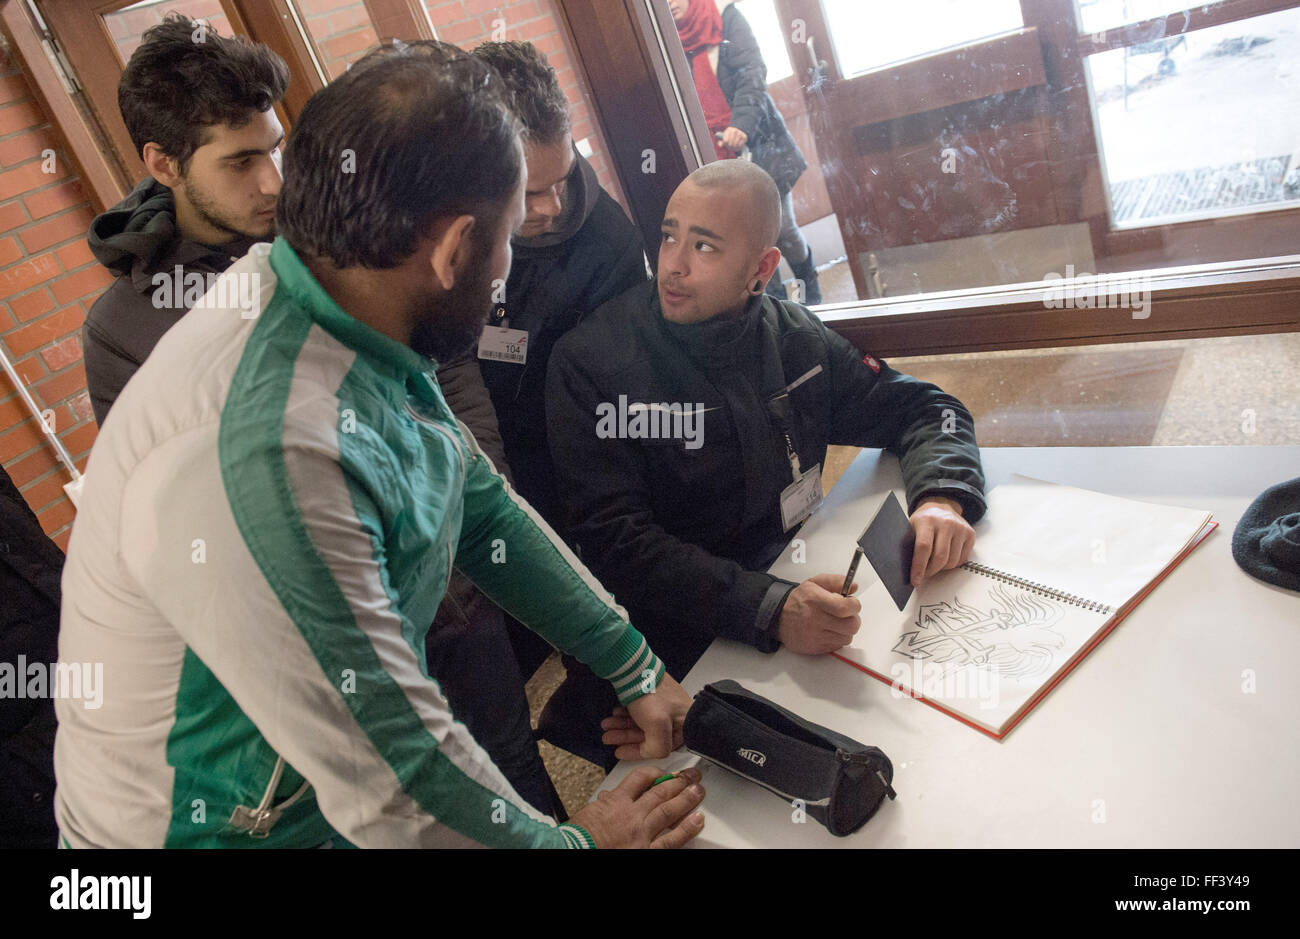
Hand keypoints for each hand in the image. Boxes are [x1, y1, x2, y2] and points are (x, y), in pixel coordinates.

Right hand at [568, 766, 705, 847]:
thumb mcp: (588, 813)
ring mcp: (641, 833)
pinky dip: (686, 828)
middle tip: (691, 775)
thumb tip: (608, 798)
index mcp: (616, 801)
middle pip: (660, 791)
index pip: (640, 778)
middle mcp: (632, 814)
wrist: (573, 851)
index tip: (664, 772)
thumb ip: (605, 803)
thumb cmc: (577, 837)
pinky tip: (697, 819)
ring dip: (687, 799)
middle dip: (679, 781)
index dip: (656, 772)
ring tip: (698, 790)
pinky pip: (671, 839)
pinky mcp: (647, 851)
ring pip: (669, 810)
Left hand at [605, 672, 690, 759]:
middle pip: (649, 736)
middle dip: (626, 739)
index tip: (622, 751)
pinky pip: (639, 715)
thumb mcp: (658, 726)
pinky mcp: (654, 700)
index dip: (640, 751)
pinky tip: (615, 717)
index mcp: (684, 724)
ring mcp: (665, 707)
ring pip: (641, 725)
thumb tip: (650, 753)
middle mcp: (677, 717)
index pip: (663, 747)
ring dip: (622, 729)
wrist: (635, 667)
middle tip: (610, 739)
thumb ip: (657, 748)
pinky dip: (625, 719)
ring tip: (608, 728)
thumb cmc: (650, 691)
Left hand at [720, 126, 748, 150]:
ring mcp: (740, 133)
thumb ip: (721, 142)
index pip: (725, 140)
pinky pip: (740, 145)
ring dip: (734, 147)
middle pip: (730, 143)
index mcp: (729, 130)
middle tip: (730, 146)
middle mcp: (735, 130)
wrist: (739, 132)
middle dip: (729, 146)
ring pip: (735, 144)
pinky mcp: (744, 136)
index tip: (726, 144)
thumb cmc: (729, 137)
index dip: (725, 144)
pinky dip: (738, 147)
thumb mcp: (725, 138)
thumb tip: (720, 145)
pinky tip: (737, 145)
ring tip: (733, 146)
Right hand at [774, 573, 860, 653]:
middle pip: (851, 626)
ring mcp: (816, 636)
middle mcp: (815, 619)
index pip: (845, 608)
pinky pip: (838, 645)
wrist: (778, 617)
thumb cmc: (798, 600)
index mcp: (816, 600)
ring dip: (845, 630)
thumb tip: (853, 586)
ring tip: (835, 622)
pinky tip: (828, 631)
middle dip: (853, 619)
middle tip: (846, 614)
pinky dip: (837, 638)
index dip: (854, 606)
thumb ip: (835, 581)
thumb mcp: (815, 583)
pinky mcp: (816, 648)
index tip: (852, 603)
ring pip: (847, 637)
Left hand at [909, 495, 974, 585]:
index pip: (923, 548)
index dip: (919, 567)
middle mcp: (946, 523)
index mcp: (927, 520)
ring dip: (941, 569)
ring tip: (933, 565)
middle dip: (931, 571)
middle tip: (924, 575)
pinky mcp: (970, 534)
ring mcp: (960, 528)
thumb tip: (907, 571)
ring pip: (952, 561)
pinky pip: (962, 559)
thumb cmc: (923, 521)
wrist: (941, 506)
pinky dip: (952, 564)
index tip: (916, 581)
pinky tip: (945, 558)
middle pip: (940, 557)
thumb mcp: (911, 527)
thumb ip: (910, 546)